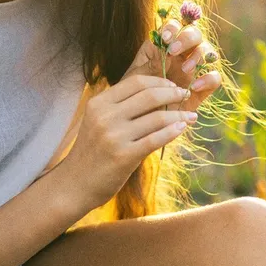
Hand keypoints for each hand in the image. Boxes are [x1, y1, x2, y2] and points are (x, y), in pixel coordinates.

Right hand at [60, 74, 197, 209]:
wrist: (75, 184)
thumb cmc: (93, 151)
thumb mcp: (99, 121)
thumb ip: (121, 106)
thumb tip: (158, 92)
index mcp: (99, 103)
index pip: (136, 82)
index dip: (160, 81)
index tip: (174, 86)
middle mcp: (105, 116)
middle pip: (149, 96)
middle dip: (174, 94)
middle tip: (186, 96)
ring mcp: (114, 136)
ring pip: (157, 117)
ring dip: (179, 115)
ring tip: (191, 116)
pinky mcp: (123, 156)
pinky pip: (156, 139)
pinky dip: (173, 131)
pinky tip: (182, 128)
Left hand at [125, 17, 222, 112]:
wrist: (142, 123)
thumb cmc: (135, 97)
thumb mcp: (137, 78)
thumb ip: (151, 62)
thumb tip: (165, 48)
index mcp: (164, 46)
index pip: (175, 27)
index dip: (173, 27)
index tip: (165, 38)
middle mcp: (182, 54)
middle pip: (194, 34)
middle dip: (187, 38)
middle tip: (174, 50)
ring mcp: (195, 70)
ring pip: (208, 51)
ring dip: (199, 56)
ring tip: (185, 69)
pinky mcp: (203, 87)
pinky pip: (215, 77)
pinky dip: (208, 79)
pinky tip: (194, 86)